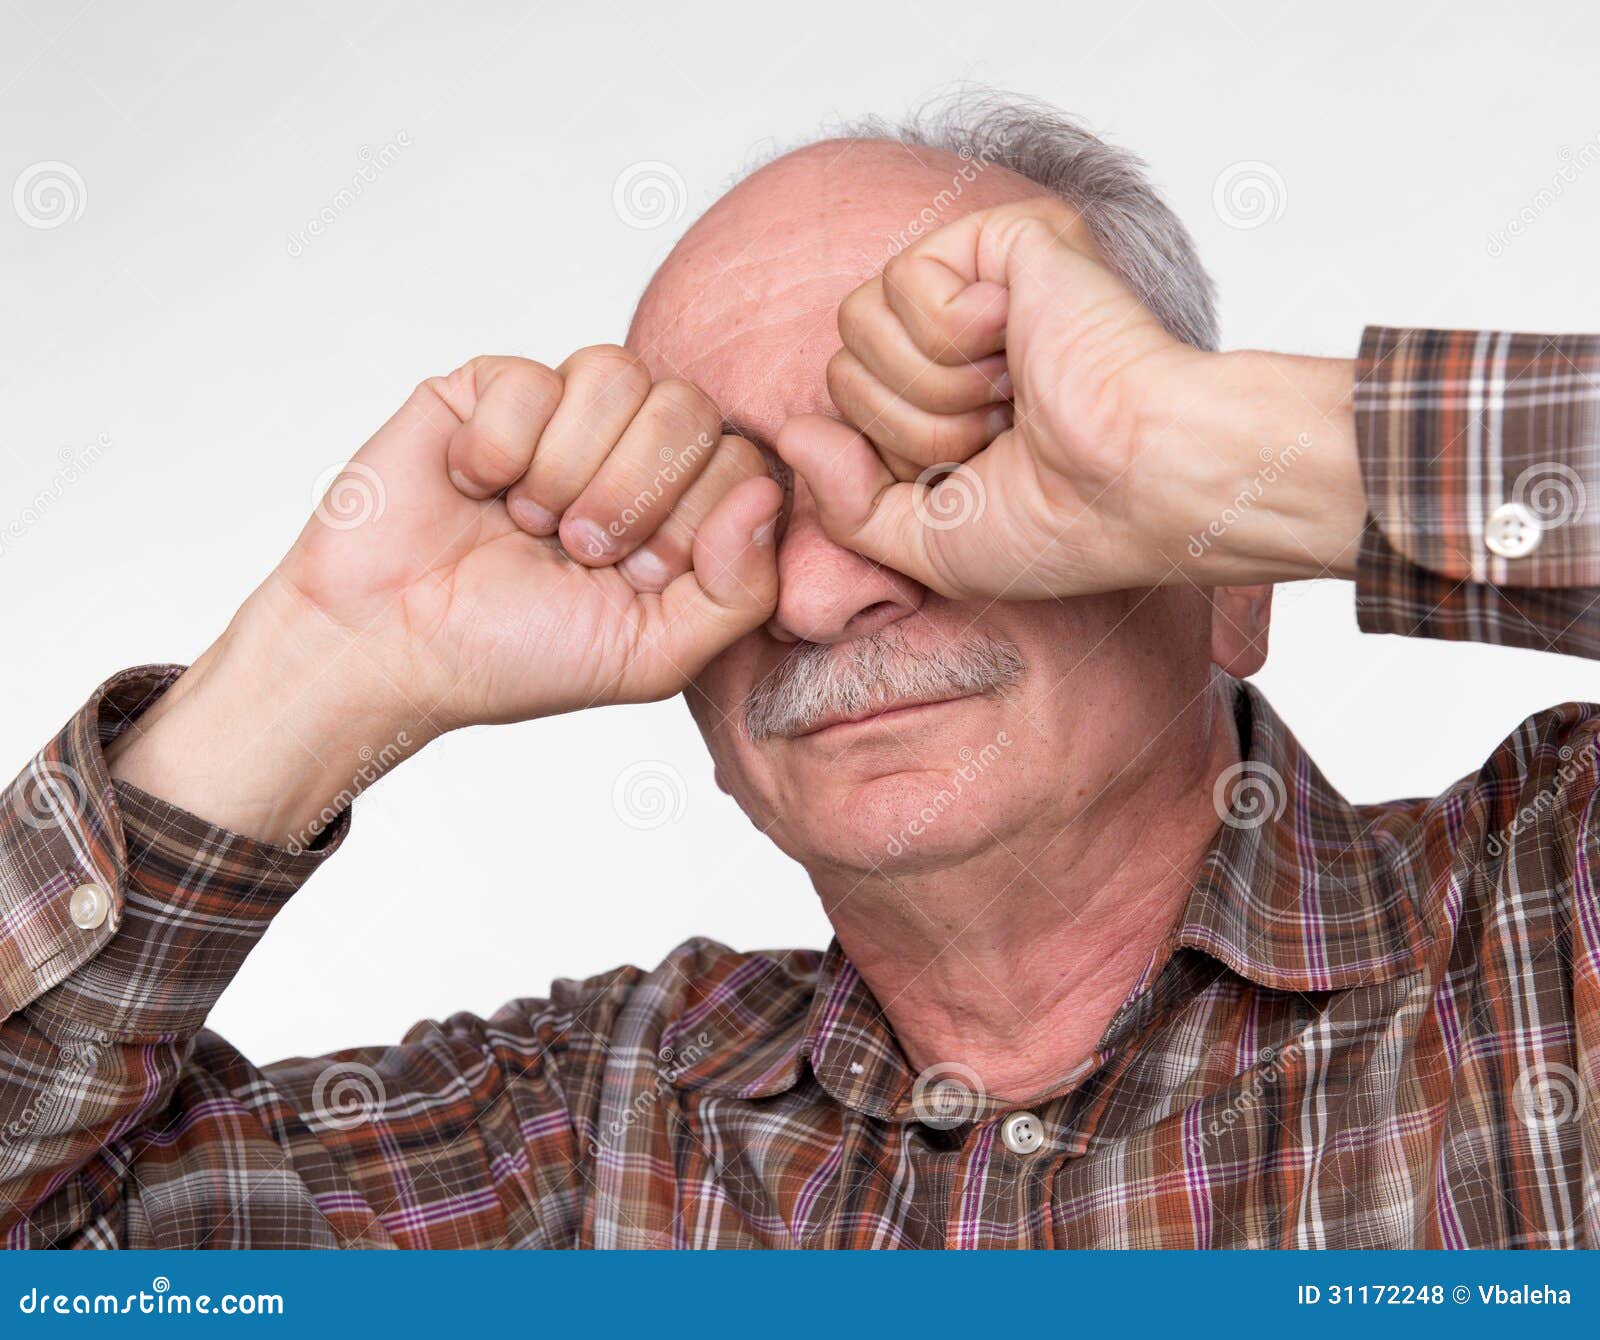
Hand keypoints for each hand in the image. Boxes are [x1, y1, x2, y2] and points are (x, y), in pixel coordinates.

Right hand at [279, 348, 779, 725]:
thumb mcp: (654, 656)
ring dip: (566, 468)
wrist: (389, 647)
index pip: (743, 463)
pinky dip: (498, 449)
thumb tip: (765, 496)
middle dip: (632, 493)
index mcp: (682, 510)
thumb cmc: (516, 656)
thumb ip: (739, 593)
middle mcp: (632, 452)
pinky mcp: (491, 389)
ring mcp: (563, 414)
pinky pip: (531, 376)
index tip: (636, 576)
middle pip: (689, 408)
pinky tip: (472, 487)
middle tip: (578, 548)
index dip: (694, 521)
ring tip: (527, 520)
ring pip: (616, 373)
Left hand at [776, 198, 1362, 598]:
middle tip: (997, 435)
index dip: (890, 460)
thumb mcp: (925, 543)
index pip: (845, 410)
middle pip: (843, 368)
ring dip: (931, 389)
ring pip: (859, 321)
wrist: (1143, 487)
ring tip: (1010, 396)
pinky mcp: (1001, 239)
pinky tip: (1018, 345)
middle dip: (909, 428)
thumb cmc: (1064, 526)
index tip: (973, 475)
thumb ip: (844, 504)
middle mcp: (958, 339)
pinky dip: (953, 336)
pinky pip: (905, 281)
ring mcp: (978, 284)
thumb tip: (793, 432)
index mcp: (946, 400)